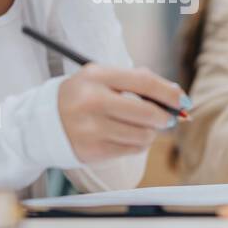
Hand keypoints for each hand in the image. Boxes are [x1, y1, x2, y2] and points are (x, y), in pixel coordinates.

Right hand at [56, 64, 188, 162]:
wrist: (45, 122)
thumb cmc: (83, 96)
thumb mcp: (101, 77)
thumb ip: (136, 80)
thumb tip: (175, 95)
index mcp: (97, 76)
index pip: (144, 82)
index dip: (169, 93)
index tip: (183, 100)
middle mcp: (93, 101)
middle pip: (147, 112)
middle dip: (165, 117)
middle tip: (168, 118)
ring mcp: (91, 128)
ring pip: (143, 135)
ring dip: (150, 133)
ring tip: (143, 128)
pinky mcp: (92, 150)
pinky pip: (131, 149)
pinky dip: (138, 144)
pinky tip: (129, 137)